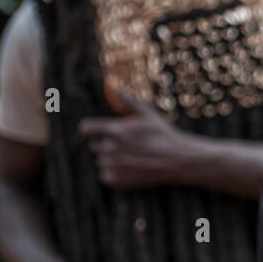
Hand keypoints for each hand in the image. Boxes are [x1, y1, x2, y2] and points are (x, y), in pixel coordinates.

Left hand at [78, 90, 195, 190]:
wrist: (178, 159)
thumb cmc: (162, 133)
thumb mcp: (145, 112)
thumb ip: (122, 99)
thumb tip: (108, 80)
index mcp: (115, 130)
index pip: (85, 129)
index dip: (92, 129)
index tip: (101, 131)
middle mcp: (110, 149)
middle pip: (94, 145)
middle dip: (106, 143)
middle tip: (128, 144)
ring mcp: (113, 166)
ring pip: (100, 160)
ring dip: (111, 158)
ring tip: (132, 155)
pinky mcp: (116, 181)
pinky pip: (105, 175)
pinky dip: (114, 172)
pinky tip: (131, 167)